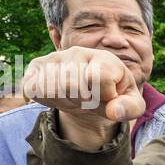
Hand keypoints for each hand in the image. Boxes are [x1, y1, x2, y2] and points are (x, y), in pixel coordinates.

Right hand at [21, 47, 143, 136]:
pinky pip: (33, 88)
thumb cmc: (114, 97)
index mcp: (105, 59)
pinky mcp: (37, 66)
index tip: (110, 96)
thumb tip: (114, 112)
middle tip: (91, 101)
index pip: (100, 77)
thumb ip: (129, 108)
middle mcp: (79, 52)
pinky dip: (46, 99)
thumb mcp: (131, 104)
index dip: (105, 96)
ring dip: (65, 102)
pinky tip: (58, 97)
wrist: (92, 93)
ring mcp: (56, 57)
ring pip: (53, 88)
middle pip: (74, 86)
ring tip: (76, 98)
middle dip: (84, 103)